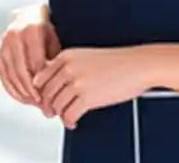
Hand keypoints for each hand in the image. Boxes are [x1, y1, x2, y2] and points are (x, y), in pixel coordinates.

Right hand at [0, 3, 59, 114]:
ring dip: (20, 90)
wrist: (30, 16)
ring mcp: (4, 43)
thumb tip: (54, 85)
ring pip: (10, 72)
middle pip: (21, 69)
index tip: (49, 94)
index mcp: (31, 30)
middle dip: (30, 89)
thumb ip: (54, 60)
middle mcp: (14, 35)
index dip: (42, 81)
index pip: (35, 62)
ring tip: (32, 102)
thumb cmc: (47, 30)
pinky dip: (10, 86)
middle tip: (40, 103)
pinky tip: (20, 95)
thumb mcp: (55, 41)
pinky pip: (2, 73)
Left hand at [33, 47, 153, 129]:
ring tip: (65, 117)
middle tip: (51, 112)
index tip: (43, 99)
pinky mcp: (88, 98)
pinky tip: (73, 122)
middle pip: (46, 93)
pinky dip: (68, 122)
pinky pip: (69, 114)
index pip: (40, 77)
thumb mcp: (85, 56)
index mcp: (66, 56)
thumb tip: (54, 81)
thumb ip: (68, 66)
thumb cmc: (117, 61)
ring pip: (56, 105)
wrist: (138, 65)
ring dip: (59, 114)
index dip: (40, 92)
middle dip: (47, 105)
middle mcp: (68, 68)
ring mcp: (77, 83)